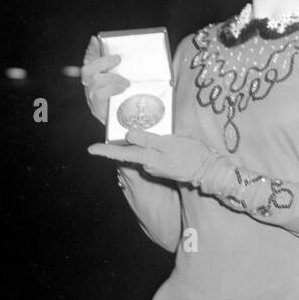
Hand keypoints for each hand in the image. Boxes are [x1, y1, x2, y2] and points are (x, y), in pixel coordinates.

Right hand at [80, 36, 129, 123]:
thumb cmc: (126, 101)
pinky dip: (111, 89)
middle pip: (88, 70)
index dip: (91, 50)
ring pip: (94, 81)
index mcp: (96, 78)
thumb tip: (119, 51)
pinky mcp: (97, 108)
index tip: (95, 39)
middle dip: (102, 61)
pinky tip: (122, 89)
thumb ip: (123, 69)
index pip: (89, 60)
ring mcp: (92, 97)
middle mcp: (90, 86)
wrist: (127, 124)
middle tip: (117, 59)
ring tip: (125, 82)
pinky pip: (99, 94)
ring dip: (111, 78)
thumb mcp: (127, 83)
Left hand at [88, 130, 217, 185]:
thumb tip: (129, 134)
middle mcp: (148, 165)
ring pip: (145, 152)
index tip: (90, 149)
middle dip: (131, 141)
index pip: (121, 154)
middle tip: (132, 128)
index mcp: (147, 158)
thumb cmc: (190, 155)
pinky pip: (155, 154)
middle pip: (133, 152)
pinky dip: (157, 147)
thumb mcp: (170, 143)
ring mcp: (157, 167)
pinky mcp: (165, 167)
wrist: (208, 170)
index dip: (105, 151)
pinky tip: (169, 140)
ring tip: (160, 133)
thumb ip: (148, 139)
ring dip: (148, 142)